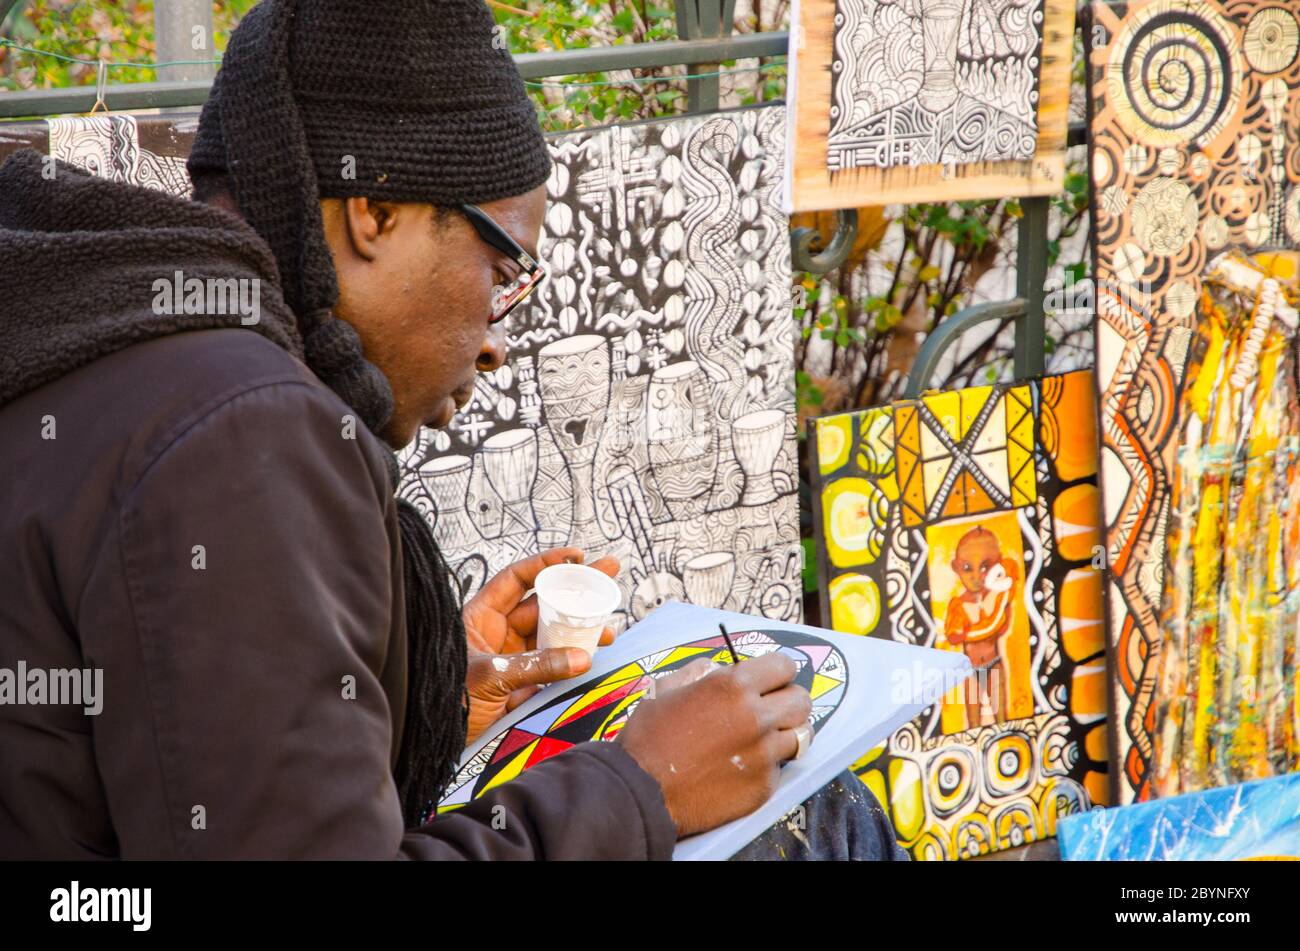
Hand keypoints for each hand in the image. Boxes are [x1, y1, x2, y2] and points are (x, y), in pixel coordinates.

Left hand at [462, 547, 619, 743]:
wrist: (434, 741)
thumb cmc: (447, 700)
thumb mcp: (490, 675)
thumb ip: (536, 666)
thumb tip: (582, 658)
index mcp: (480, 617)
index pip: (516, 579)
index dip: (546, 564)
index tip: (576, 557)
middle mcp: (497, 633)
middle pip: (543, 604)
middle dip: (575, 591)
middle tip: (608, 574)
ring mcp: (511, 659)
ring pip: (551, 636)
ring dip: (579, 631)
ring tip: (608, 630)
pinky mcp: (519, 685)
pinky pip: (551, 668)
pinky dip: (571, 663)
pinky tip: (592, 657)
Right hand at [615, 652, 811, 838]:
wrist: (641, 792)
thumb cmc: (648, 738)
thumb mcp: (665, 690)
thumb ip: (697, 672)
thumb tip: (715, 667)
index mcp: (733, 685)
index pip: (784, 666)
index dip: (777, 672)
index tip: (771, 681)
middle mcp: (756, 716)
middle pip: (802, 700)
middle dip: (788, 701)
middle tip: (772, 710)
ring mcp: (763, 754)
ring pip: (800, 736)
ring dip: (784, 735)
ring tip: (762, 740)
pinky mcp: (763, 786)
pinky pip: (780, 769)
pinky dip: (766, 766)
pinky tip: (742, 768)